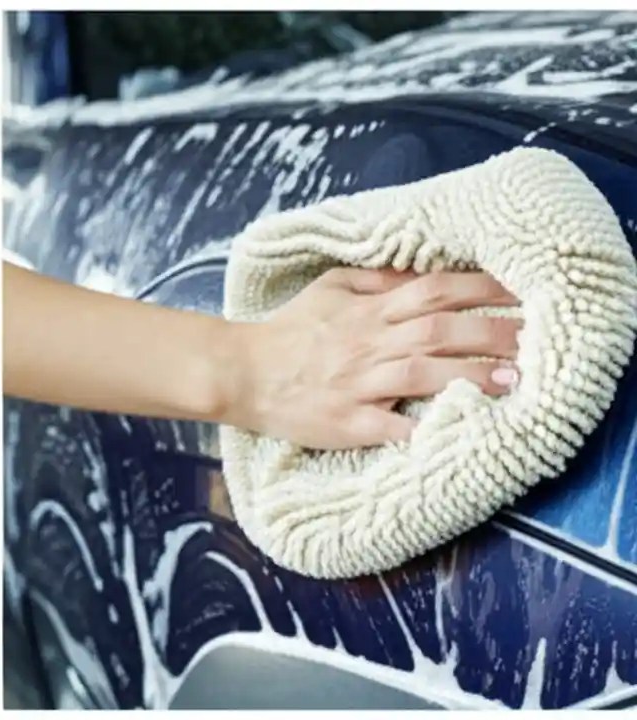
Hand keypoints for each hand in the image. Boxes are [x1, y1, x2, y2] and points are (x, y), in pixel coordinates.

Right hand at [227, 268, 520, 449]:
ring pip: (422, 372)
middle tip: (537, 339)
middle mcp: (369, 342)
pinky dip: (420, 429)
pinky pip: (388, 426)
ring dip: (470, 375)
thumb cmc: (288, 331)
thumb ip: (378, 280)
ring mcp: (358, 383)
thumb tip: (425, 273)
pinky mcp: (346, 421)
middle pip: (439, 329)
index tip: (524, 291)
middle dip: (492, 332)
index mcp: (368, 310)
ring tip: (513, 381)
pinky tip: (453, 433)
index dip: (482, 287)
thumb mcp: (329, 288)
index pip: (434, 289)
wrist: (240, 372)